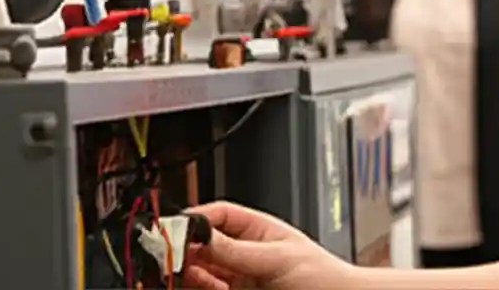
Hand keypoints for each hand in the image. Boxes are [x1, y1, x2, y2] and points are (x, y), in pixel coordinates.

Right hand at [181, 201, 358, 289]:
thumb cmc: (324, 278)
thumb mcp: (277, 259)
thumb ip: (236, 250)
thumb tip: (200, 234)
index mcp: (258, 231)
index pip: (219, 216)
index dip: (196, 219)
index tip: (176, 228)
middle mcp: (245, 254)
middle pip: (203, 246)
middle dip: (186, 249)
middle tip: (173, 255)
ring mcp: (238, 278)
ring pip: (199, 271)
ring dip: (187, 271)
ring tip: (182, 273)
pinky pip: (206, 289)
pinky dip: (195, 287)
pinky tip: (195, 285)